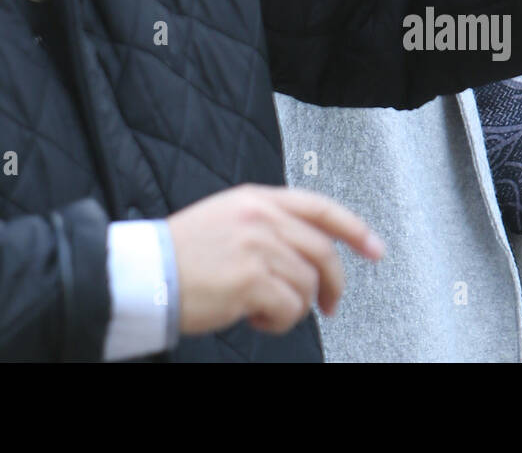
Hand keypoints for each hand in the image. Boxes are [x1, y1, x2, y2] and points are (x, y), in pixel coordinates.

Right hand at [167, 185, 383, 336]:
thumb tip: (305, 255)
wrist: (147, 271)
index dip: (354, 228)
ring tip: (264, 309)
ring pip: (307, 284)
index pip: (319, 207)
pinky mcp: (252, 279)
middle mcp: (261, 218)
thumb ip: (267, 225)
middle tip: (330, 306)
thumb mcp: (227, 219)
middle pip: (322, 251)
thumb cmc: (181, 254)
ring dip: (293, 306)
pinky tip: (256, 317)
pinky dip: (279, 321)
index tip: (374, 248)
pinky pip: (291, 308)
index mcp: (256, 199)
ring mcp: (258, 247)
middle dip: (334, 284)